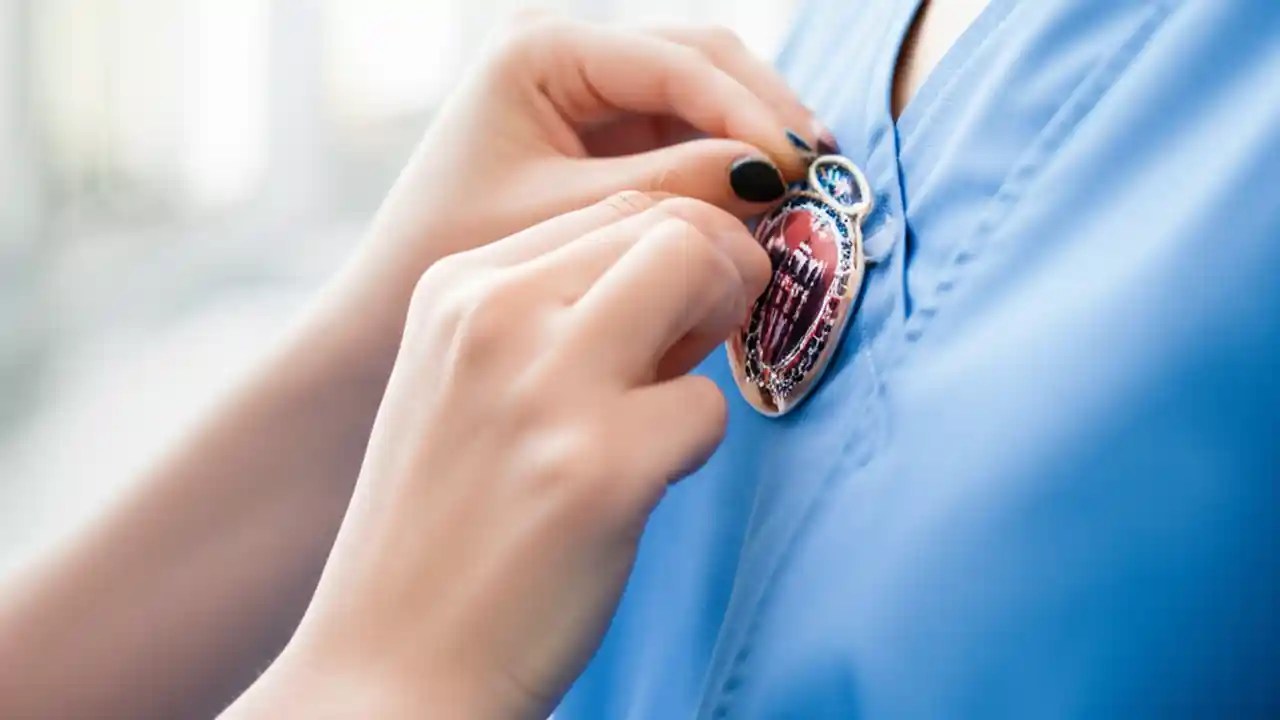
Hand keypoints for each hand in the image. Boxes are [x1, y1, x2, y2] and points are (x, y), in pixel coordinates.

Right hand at [229, 192, 769, 717]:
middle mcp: (494, 315)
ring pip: (701, 269)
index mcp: (455, 287)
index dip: (670, 250)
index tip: (674, 310)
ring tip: (661, 407)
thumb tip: (683, 269)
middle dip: (721, 270)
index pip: (611, 207)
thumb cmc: (442, 526)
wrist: (389, 667)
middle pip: (670, 222)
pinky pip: (708, 408)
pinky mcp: (602, 469)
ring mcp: (547, 387)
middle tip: (705, 340)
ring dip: (719, 332)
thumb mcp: (462, 381)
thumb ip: (551, 313)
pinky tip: (635, 487)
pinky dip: (693, 445)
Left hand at [327, 14, 824, 367]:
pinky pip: (684, 133)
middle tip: (820, 168)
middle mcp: (570, 54)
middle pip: (699, 60)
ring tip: (804, 186)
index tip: (796, 166)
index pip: (674, 61)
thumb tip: (774, 174)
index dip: (746, 111)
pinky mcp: (604, 134)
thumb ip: (668, 189)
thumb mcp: (566, 218)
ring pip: (700, 94)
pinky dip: (725, 162)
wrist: (394, 302)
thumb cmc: (457, 253)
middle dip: (763, 111)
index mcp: (542, 49)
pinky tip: (761, 200)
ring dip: (753, 135)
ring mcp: (591, 92)